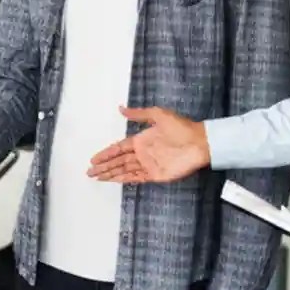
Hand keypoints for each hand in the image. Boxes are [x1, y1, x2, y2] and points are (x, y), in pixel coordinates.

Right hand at [86, 106, 210, 182]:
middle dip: (103, 167)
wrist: (200, 143)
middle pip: (118, 161)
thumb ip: (138, 114)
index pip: (118, 148)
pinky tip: (114, 181)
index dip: (106, 153)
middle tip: (89, 172)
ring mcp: (148, 165)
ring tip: (96, 178)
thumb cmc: (181, 127)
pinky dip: (124, 179)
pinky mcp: (156, 175)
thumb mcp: (158, 115)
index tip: (93, 159)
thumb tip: (121, 108)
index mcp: (141, 140)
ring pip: (124, 171)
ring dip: (110, 174)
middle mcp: (142, 153)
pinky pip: (136, 178)